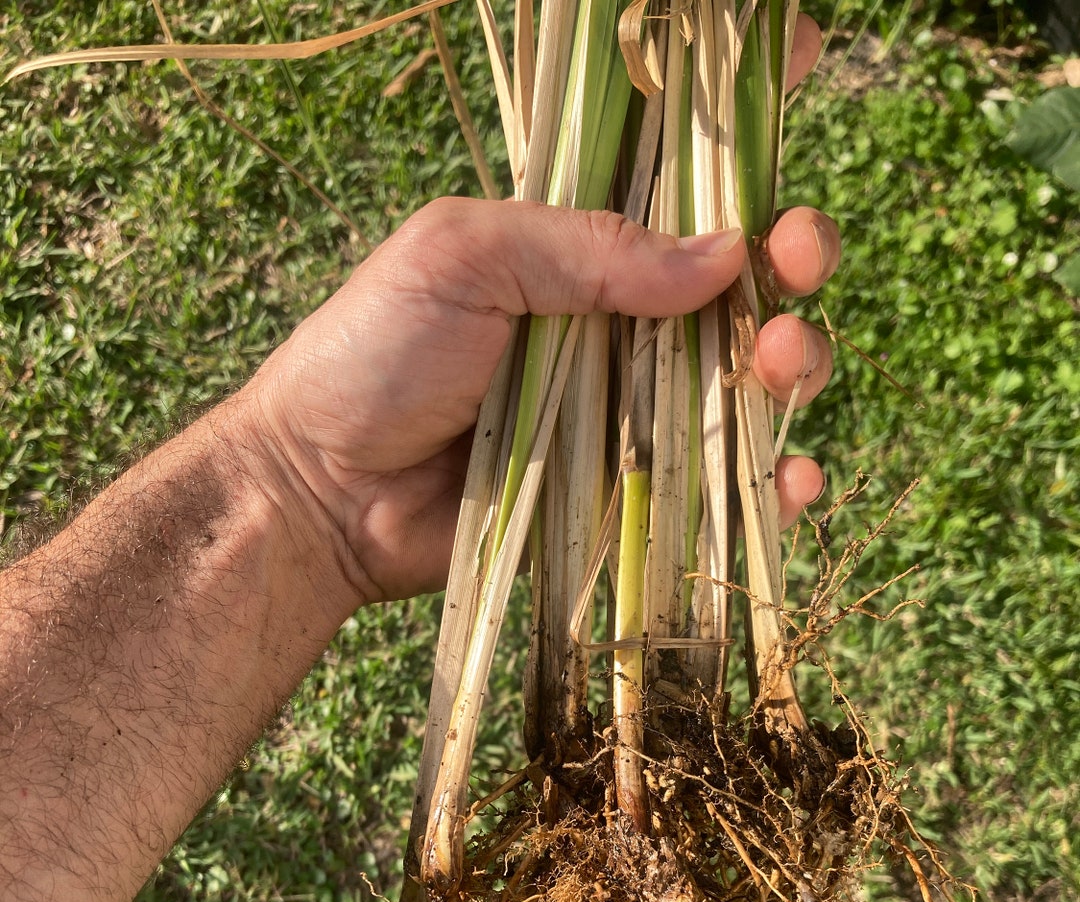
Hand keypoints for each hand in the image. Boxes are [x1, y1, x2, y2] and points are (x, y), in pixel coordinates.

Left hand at [248, 24, 836, 604]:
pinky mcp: (631, 496)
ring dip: (796, 360)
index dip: (743, 125)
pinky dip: (774, 481)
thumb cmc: (373, 356)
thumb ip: (587, 247)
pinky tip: (792, 476)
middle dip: (796, 254)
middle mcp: (621, 323)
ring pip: (752, 378)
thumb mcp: (464, 259)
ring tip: (778, 361)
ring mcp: (632, 410)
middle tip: (797, 257)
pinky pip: (725, 489)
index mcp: (580, 248)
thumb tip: (723, 254)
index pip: (678, 173)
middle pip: (745, 278)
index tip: (809, 62)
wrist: (325, 496)